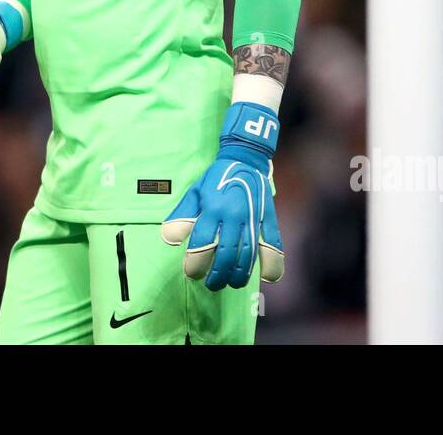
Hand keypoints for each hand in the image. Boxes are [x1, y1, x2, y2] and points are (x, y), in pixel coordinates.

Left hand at [160, 102, 284, 289]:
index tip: (192, 273)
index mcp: (212, 207)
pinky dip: (272, 263)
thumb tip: (169, 240)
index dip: (195, 264)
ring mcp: (253, 217)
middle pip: (226, 255)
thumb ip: (181, 217)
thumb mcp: (195, 192)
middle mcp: (233, 214)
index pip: (202, 244)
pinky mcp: (269, 218)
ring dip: (240, 275)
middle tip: (212, 284)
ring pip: (248, 255)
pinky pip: (273, 245)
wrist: (246, 158)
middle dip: (217, 276)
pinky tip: (266, 277)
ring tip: (232, 283)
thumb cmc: (216, 178)